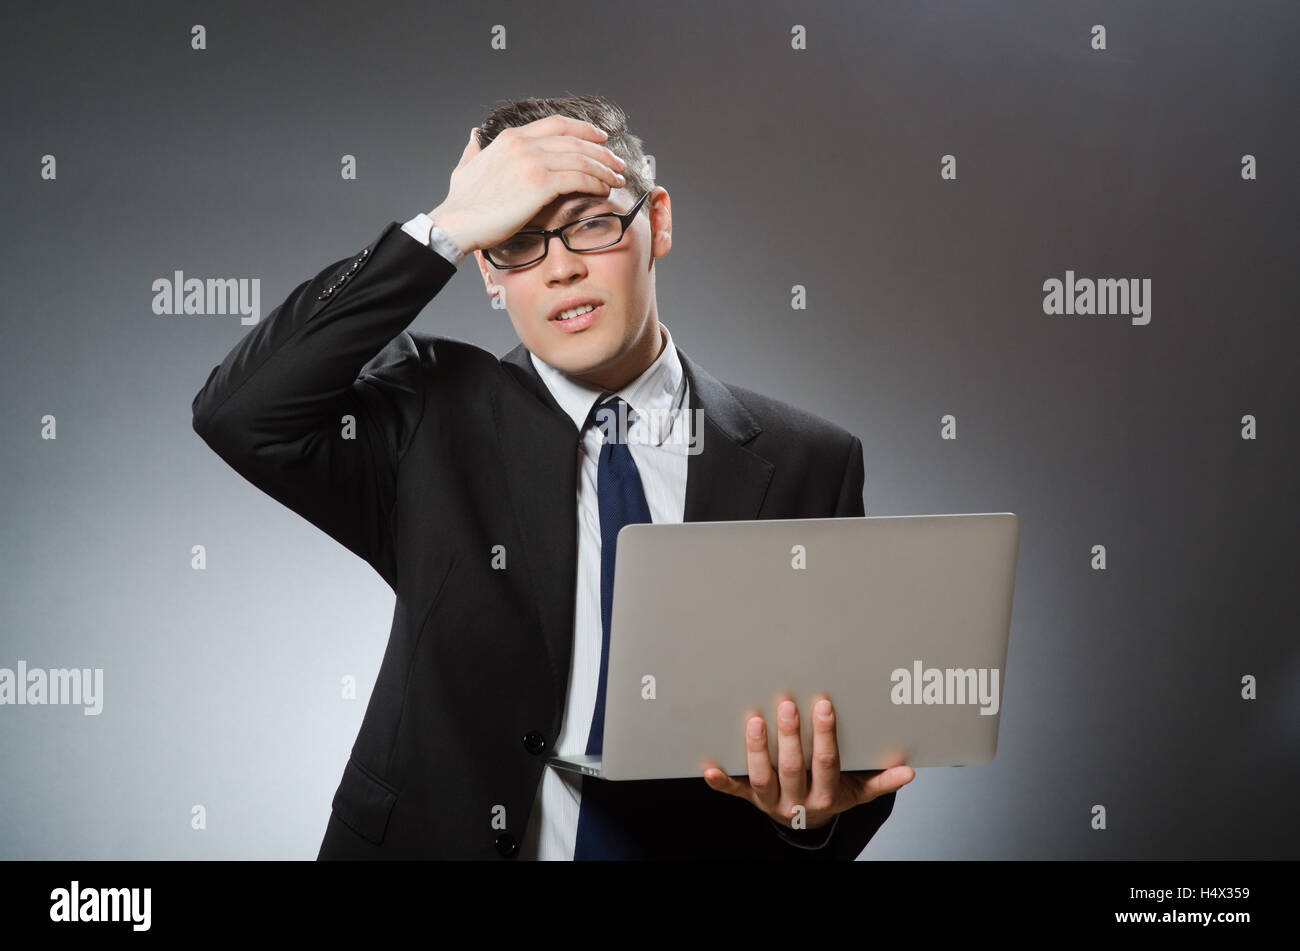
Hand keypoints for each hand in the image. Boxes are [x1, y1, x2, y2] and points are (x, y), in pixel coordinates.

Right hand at [428, 115, 628, 254]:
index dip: (584, 130)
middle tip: (618, 163)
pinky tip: (604, 190)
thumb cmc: (462, 202)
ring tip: (618, 179)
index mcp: (511, 138)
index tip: (600, 138)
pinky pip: (579, 179)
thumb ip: (474, 150)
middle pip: (576, 141)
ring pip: (582, 160)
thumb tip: (474, 136)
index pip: (558, 124)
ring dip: (605, 170)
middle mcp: (524, 145)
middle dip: (602, 152)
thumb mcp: (466, 165)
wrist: (457, 222)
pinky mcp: (540, 185)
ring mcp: (533, 162)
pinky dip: (596, 183)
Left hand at [701, 695, 914, 831]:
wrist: (807, 823)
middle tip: (786, 704)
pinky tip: (709, 768)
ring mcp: (771, 801)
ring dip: (757, 751)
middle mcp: (798, 800)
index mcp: (827, 795)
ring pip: (763, 777)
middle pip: (793, 768)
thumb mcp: (859, 791)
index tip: (823, 705)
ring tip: (755, 721)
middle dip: (790, 736)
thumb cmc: (833, 795)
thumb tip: (909, 772)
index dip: (824, 735)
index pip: (826, 762)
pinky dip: (722, 782)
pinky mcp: (750, 799)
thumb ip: (881, 780)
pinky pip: (735, 792)